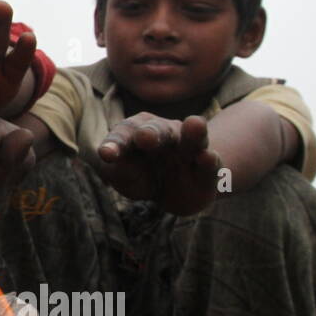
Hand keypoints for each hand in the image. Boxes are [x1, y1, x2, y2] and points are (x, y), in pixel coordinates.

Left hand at [96, 113, 221, 214]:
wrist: (177, 191)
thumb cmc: (142, 177)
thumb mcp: (125, 177)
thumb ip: (119, 170)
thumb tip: (112, 159)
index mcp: (137, 132)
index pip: (124, 135)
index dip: (115, 143)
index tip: (106, 154)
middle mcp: (164, 134)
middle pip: (158, 131)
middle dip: (151, 133)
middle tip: (144, 137)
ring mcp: (189, 150)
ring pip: (192, 140)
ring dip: (193, 133)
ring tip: (195, 124)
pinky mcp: (208, 168)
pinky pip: (209, 164)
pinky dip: (208, 160)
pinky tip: (207, 157)